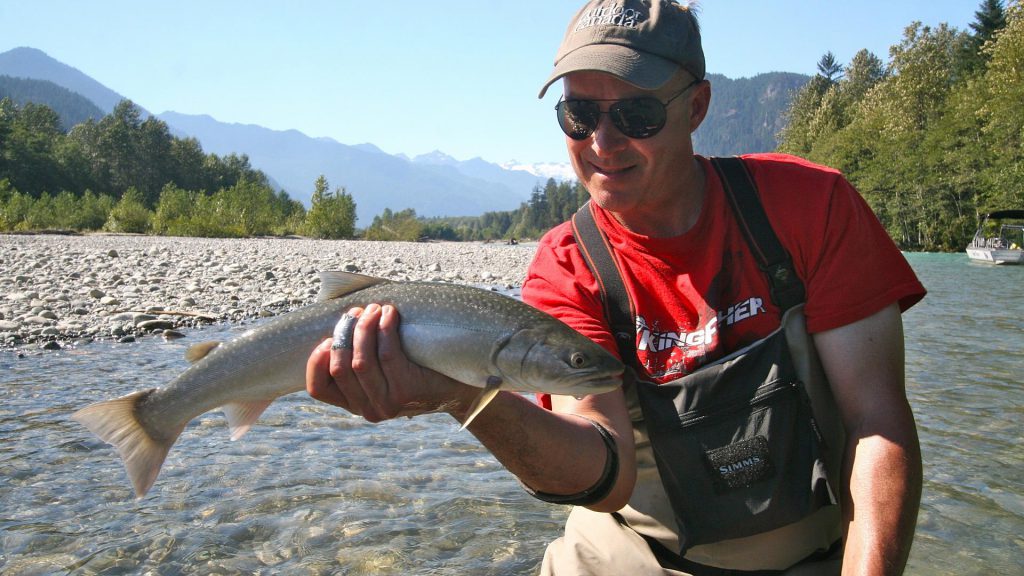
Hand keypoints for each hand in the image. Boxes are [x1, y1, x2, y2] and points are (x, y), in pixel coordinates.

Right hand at [305, 303, 475, 421]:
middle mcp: (368, 409)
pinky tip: (390, 314)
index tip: (327, 337)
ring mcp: (387, 403)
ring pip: (361, 361)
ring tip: (374, 308)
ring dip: (364, 328)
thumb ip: (361, 358)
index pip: (318, 388)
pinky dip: (384, 329)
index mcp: (355, 405)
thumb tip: (341, 321)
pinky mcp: (407, 391)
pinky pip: (387, 354)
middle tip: (357, 312)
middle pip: (340, 367)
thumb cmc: (419, 370)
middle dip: (344, 333)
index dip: (316, 360)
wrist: (461, 387)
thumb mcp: (384, 371)